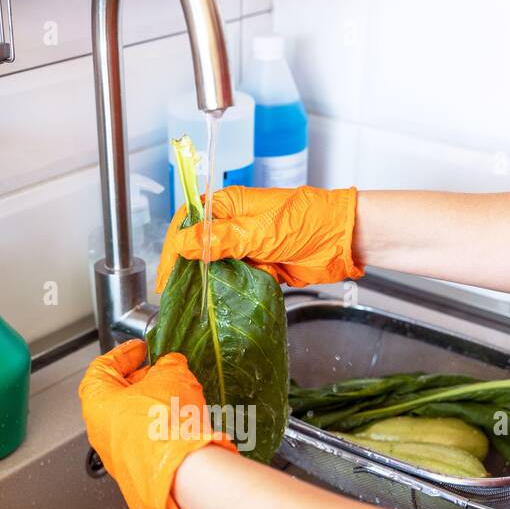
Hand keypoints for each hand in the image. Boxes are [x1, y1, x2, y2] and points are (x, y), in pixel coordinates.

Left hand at [77, 340, 236, 508]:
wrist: (180, 470)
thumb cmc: (165, 424)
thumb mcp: (172, 376)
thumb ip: (169, 364)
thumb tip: (171, 364)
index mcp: (96, 400)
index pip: (103, 367)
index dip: (125, 353)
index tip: (139, 348)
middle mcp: (99, 429)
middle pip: (116, 395)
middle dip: (141, 380)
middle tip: (161, 370)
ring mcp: (115, 453)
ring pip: (131, 420)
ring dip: (151, 405)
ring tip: (175, 395)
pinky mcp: (134, 470)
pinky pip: (143, 441)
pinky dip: (157, 428)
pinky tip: (177, 420)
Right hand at [155, 185, 363, 291]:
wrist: (343, 240)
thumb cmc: (307, 222)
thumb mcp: (259, 230)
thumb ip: (221, 239)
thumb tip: (184, 244)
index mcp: (230, 206)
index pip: (189, 222)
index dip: (174, 246)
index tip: (166, 271)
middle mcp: (234, 225)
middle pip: (198, 246)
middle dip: (184, 268)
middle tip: (172, 292)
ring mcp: (247, 247)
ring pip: (215, 266)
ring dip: (205, 281)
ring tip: (190, 301)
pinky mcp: (260, 267)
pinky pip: (235, 280)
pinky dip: (227, 291)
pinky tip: (216, 303)